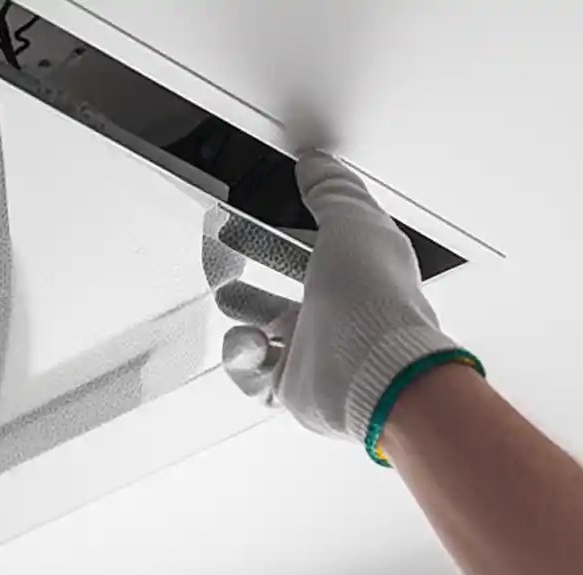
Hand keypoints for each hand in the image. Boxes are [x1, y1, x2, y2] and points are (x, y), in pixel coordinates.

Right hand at [221, 151, 472, 460]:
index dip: (283, 237)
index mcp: (352, 278)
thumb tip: (316, 162)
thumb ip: (332, 190)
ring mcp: (311, 354)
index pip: (313, 254)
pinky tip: (249, 342)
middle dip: (251, 281)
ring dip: (242, 319)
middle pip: (282, 296)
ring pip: (263, 336)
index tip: (255, 221)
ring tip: (228, 299)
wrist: (372, 369)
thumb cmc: (374, 299)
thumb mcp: (354, 222)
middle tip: (224, 265)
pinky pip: (250, 374)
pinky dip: (241, 357)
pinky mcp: (289, 389)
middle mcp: (333, 318)